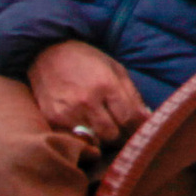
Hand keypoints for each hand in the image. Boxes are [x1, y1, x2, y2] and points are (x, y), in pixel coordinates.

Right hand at [28, 39, 147, 149]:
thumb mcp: (115, 69)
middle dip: (120, 136)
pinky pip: (75, 141)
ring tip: (103, 130)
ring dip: (102, 140)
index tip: (139, 130)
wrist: (48, 54)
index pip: (128, 118)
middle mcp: (87, 100)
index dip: (137, 128)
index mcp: (106, 84)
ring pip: (94, 142)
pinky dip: (83, 140)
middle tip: (121, 131)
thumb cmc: (87, 61)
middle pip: (112, 135)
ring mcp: (68, 112)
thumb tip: (146, 119)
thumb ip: (132, 95)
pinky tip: (85, 129)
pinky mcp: (53, 121)